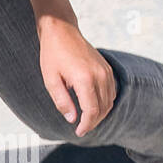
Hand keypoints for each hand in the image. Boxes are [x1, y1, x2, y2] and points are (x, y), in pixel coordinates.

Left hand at [38, 18, 116, 135]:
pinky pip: (112, 90)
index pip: (92, 110)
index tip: (79, 132)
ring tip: (87, 120)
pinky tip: (95, 106)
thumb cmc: (53, 54)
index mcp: (84, 79)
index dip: (87, 125)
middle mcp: (99, 75)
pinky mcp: (106, 67)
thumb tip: (72, 119)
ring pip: (110, 101)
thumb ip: (62, 101)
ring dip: (100, 113)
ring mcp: (105, 70)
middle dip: (93, 122)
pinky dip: (106, 102)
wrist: (62, 31)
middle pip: (103, 108)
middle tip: (82, 128)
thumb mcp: (51, 80)